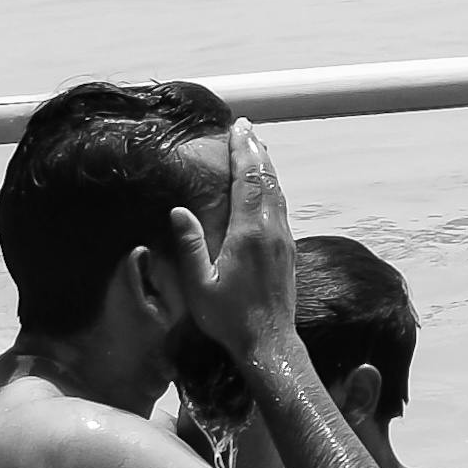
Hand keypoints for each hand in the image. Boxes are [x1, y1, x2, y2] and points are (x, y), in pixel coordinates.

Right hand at [162, 119, 300, 363]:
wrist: (269, 340)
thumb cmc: (229, 317)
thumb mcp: (199, 285)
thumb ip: (190, 246)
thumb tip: (178, 210)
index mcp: (249, 233)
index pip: (248, 181)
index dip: (243, 152)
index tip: (238, 128)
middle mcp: (272, 229)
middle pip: (267, 179)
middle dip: (256, 150)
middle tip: (245, 128)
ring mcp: (283, 237)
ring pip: (278, 191)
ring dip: (266, 166)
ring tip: (255, 148)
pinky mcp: (288, 248)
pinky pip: (281, 206)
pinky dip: (272, 186)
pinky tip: (266, 187)